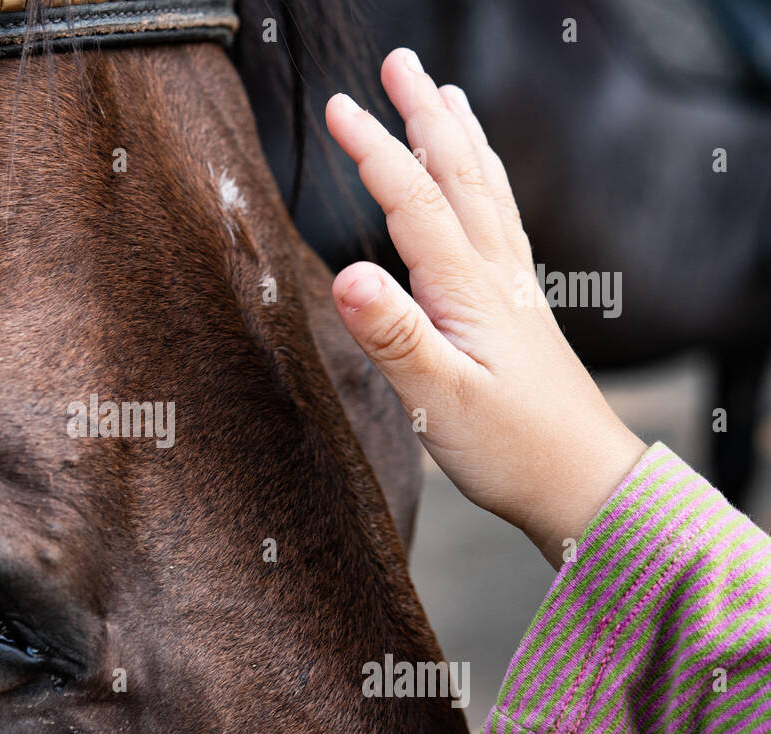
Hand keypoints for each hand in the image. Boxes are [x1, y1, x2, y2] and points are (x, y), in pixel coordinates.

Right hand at [324, 48, 645, 568]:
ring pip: (484, 191)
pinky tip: (480, 184)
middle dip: (423, 114)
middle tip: (398, 64)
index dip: (373, 150)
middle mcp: (494, 274)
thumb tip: (345, 273)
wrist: (583, 482)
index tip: (337, 106)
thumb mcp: (440, 401)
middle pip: (456, 174)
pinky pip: (501, 222)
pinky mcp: (518, 308)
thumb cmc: (512, 449)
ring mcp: (511, 288)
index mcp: (467, 289)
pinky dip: (485, 183)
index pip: (412, 201)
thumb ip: (393, 337)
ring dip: (458, 137)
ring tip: (444, 95)